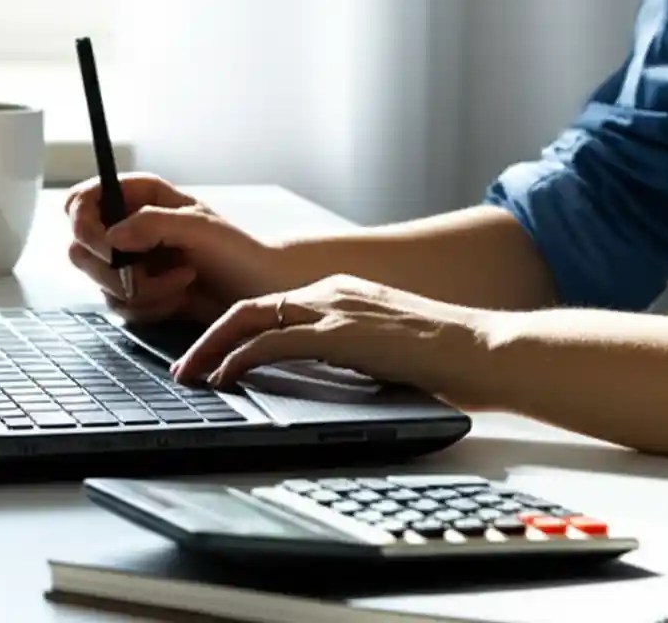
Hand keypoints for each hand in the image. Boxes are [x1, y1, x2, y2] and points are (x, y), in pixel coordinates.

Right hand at [65, 174, 282, 323]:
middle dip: (116, 270)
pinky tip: (179, 298)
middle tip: (150, 272)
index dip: (83, 224)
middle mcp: (127, 226)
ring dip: (143, 292)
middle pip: (80, 248)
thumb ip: (153, 223)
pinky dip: (150, 308)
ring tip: (184, 281)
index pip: (81, 201)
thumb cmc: (239, 252)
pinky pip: (120, 308)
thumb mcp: (200, 228)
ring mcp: (129, 262)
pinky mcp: (136, 294)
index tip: (106, 246)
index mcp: (138, 195)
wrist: (258, 292)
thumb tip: (110, 237)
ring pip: (100, 284)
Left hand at [171, 274, 495, 405]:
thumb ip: (345, 353)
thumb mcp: (380, 349)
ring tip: (190, 376)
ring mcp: (335, 308)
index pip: (271, 306)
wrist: (483, 351)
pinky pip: (274, 342)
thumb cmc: (443, 359)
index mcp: (341, 292)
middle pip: (249, 306)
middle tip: (183, 367)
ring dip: (211, 348)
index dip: (232, 330)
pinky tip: (225, 377)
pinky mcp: (341, 332)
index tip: (211, 356)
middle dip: (206, 337)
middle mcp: (331, 291)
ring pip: (250, 317)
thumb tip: (318, 376)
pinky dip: (240, 358)